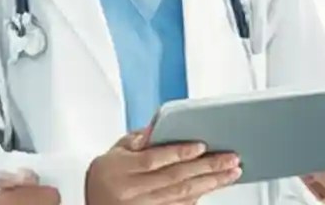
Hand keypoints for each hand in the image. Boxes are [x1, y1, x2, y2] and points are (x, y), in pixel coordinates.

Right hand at [85, 130, 241, 204]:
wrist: (93, 204)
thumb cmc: (104, 177)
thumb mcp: (113, 153)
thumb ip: (136, 140)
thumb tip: (159, 128)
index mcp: (121, 170)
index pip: (154, 160)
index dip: (179, 153)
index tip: (202, 145)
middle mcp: (132, 191)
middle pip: (176, 178)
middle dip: (208, 167)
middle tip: (231, 158)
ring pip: (182, 195)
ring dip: (210, 184)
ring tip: (231, 173)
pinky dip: (197, 198)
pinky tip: (212, 188)